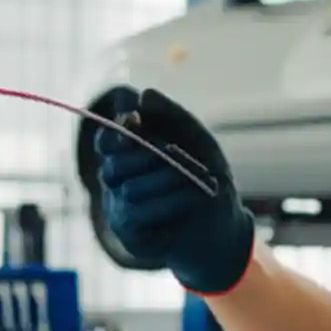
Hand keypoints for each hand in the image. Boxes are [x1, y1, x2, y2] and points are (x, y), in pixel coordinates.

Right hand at [94, 86, 254, 293]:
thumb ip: (172, 116)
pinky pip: (140, 217)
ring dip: (167, 181)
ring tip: (199, 179)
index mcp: (127, 156)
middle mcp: (117, 183)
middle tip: (180, 154)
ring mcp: (120, 211)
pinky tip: (194, 200)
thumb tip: (145, 94)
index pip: (106, 141)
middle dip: (148, 156)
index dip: (116, 131)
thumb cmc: (206, 177)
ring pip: (130, 190)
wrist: (224, 225)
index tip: (135, 121)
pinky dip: (171, 204)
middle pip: (114, 165)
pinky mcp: (131, 237)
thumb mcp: (197, 140)